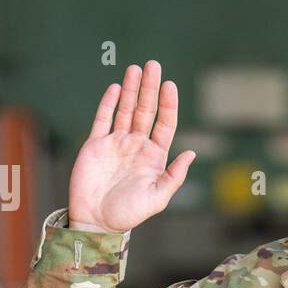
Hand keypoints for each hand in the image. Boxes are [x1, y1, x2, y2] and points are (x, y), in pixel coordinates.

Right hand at [67, 60, 195, 232]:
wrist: (97, 222)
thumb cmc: (129, 214)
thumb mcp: (158, 198)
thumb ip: (174, 176)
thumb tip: (192, 153)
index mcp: (154, 156)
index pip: (164, 124)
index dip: (168, 104)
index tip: (170, 85)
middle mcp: (137, 145)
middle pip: (145, 111)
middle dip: (149, 88)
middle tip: (153, 65)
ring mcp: (116, 143)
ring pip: (124, 110)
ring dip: (131, 89)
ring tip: (135, 68)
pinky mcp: (95, 145)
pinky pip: (102, 119)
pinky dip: (108, 103)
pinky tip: (116, 87)